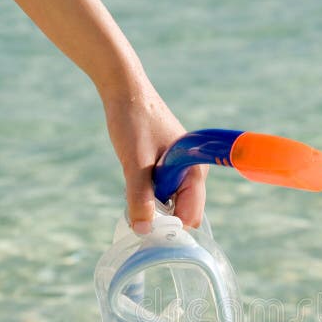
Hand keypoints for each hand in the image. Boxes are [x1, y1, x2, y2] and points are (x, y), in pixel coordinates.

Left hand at [101, 79, 206, 232]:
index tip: (146, 225)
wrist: (125, 89)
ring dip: (153, 203)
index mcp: (196, 172)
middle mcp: (194, 173)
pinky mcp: (172, 166)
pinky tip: (136, 178)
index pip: (191, 215)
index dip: (170, 225)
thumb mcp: (135, 163)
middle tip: (136, 204)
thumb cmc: (133, 121)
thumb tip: (142, 232)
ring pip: (171, 202)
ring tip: (135, 185)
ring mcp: (184, 169)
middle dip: (162, 216)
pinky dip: (149, 192)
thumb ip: (139, 199)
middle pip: (183, 212)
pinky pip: (164, 191)